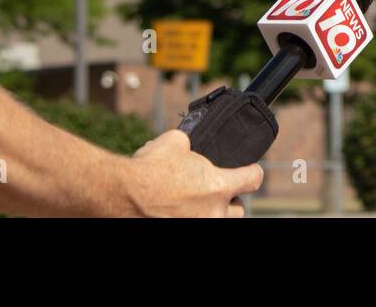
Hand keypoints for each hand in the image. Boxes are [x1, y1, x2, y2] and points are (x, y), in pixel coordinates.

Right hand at [126, 129, 263, 216]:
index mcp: (219, 186)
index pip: (253, 179)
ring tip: (195, 203)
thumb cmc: (148, 168)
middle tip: (216, 191)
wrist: (122, 194)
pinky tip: (175, 210)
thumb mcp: (175, 142)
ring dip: (211, 212)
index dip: (252, 171)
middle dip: (229, 200)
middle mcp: (214, 213)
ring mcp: (198, 226)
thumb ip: (191, 144)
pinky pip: (194, 224)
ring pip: (218, 221)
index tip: (249, 170)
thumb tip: (188, 143)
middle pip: (238, 210)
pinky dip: (188, 217)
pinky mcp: (180, 232)